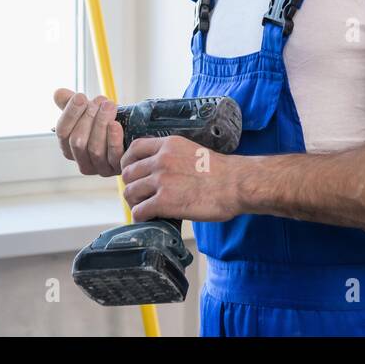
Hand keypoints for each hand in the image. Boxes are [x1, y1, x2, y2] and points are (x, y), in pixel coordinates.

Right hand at [52, 88, 123, 176]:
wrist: (131, 132)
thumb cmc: (104, 122)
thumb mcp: (86, 111)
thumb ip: (70, 102)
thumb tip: (58, 93)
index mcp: (68, 147)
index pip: (62, 132)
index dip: (70, 114)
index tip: (80, 96)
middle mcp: (81, 160)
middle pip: (77, 141)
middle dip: (88, 117)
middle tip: (100, 100)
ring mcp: (99, 168)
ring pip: (95, 149)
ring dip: (102, 124)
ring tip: (109, 106)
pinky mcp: (117, 168)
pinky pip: (113, 156)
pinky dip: (113, 139)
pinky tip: (115, 124)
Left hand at [119, 135, 242, 222]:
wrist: (236, 184)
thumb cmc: (220, 171)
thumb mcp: (192, 151)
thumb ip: (172, 156)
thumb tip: (158, 169)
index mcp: (169, 145)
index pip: (134, 148)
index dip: (128, 162)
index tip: (132, 172)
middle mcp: (161, 160)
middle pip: (128, 173)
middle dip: (131, 185)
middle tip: (140, 195)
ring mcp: (162, 180)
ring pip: (130, 192)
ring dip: (135, 202)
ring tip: (145, 208)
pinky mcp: (164, 202)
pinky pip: (139, 211)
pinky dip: (140, 217)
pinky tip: (148, 218)